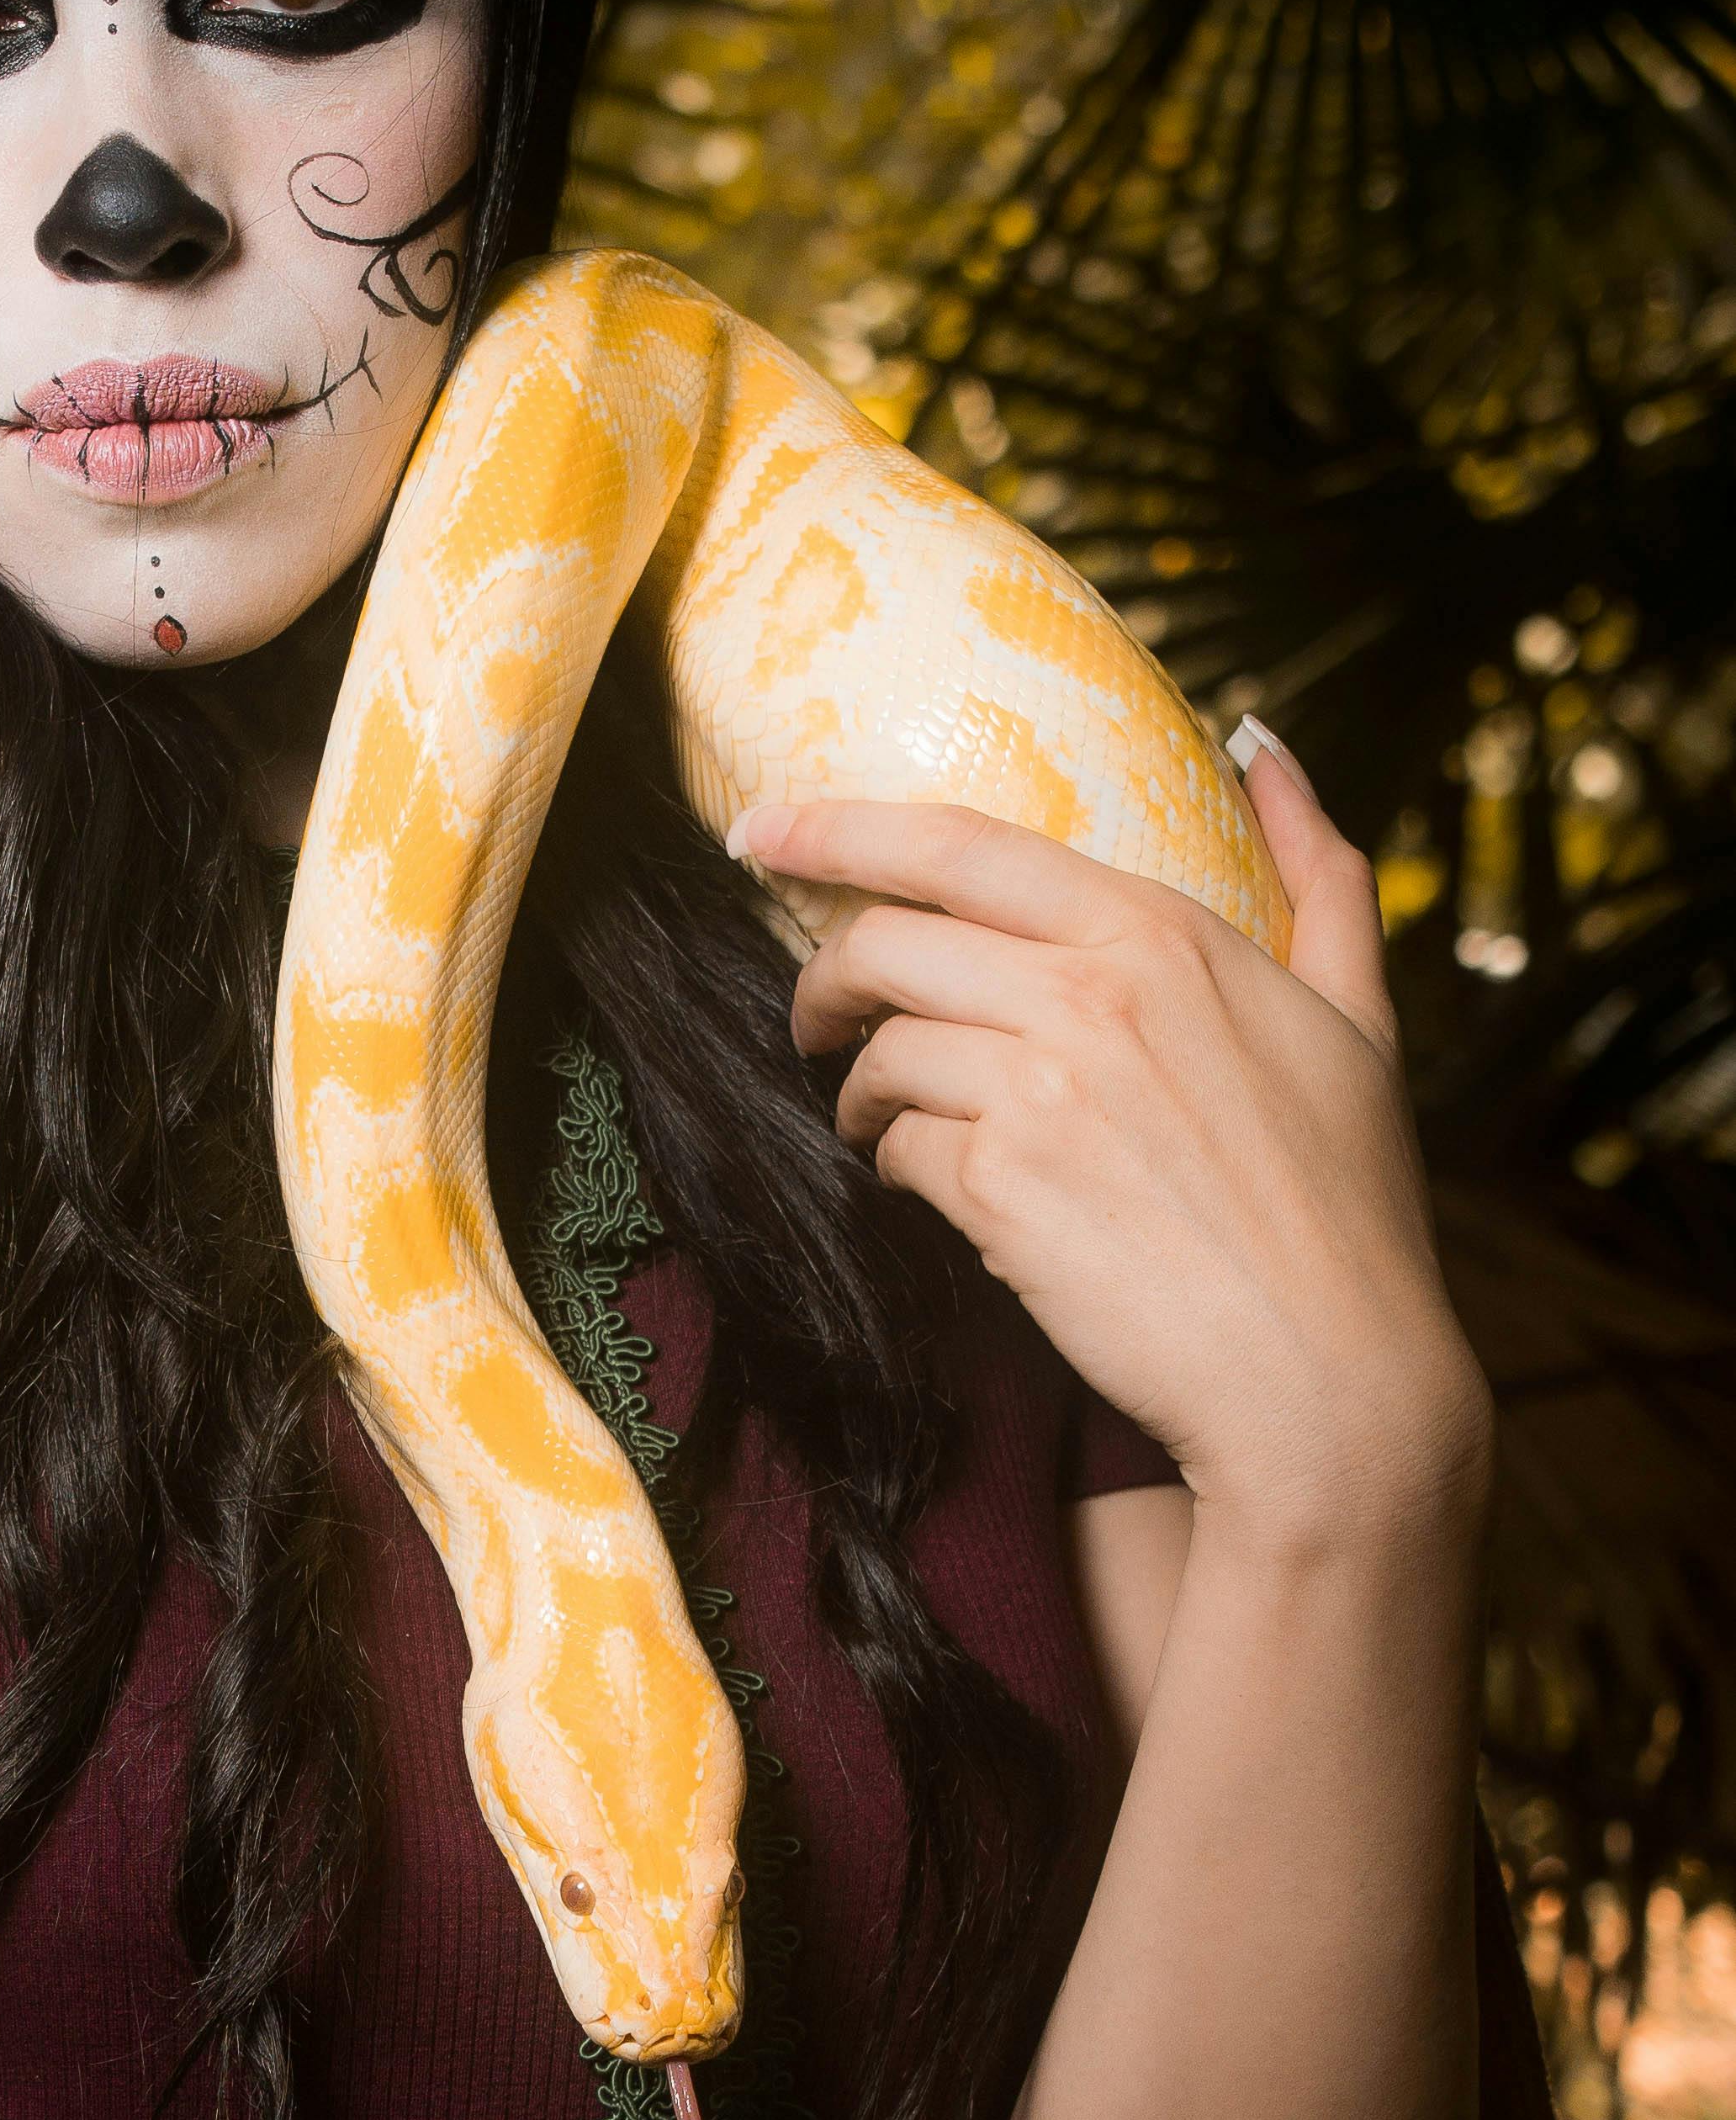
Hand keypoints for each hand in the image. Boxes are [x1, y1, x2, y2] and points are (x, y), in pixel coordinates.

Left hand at [741, 735, 1490, 1554]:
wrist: (1328, 1375)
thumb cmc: (1347, 1204)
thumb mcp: (1359, 1014)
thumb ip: (1318, 870)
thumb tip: (1269, 745)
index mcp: (1164, 934)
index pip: (962, 846)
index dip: (838, 825)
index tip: (760, 825)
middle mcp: (1094, 993)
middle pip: (886, 941)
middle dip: (823, 981)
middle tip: (815, 1023)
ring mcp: (1042, 1090)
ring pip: (879, 1052)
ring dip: (854, 1091)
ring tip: (874, 1123)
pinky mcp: (1000, 1191)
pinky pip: (895, 1149)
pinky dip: (894, 1167)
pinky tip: (928, 1190)